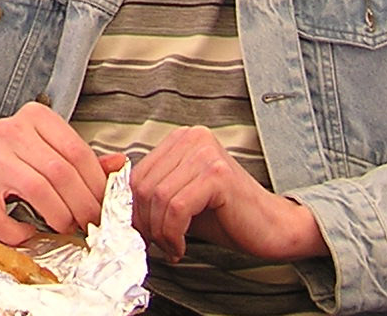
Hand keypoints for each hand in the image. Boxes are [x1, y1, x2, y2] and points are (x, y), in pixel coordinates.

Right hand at [0, 102, 108, 245]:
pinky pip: (1, 218)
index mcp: (34, 117)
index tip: (102, 204)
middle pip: (60, 172)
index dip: (96, 183)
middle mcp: (10, 131)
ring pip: (37, 191)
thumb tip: (120, 165)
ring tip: (64, 226)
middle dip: (82, 205)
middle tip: (88, 222)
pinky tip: (27, 231)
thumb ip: (80, 159)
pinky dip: (19, 232)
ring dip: (59, 217)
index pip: (76, 150)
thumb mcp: (45, 150)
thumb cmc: (9, 161)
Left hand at [129, 127, 326, 264]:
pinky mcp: (216, 174)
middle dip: (144, 223)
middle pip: (144, 185)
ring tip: (171, 247)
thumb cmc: (227, 216)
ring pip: (157, 198)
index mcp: (181, 139)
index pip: (137, 173)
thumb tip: (113, 205)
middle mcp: (192, 138)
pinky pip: (176, 208)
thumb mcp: (181, 199)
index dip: (132, 209)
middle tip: (155, 245)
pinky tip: (181, 247)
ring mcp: (205, 153)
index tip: (140, 233)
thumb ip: (153, 194)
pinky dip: (172, 234)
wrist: (273, 228)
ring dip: (159, 232)